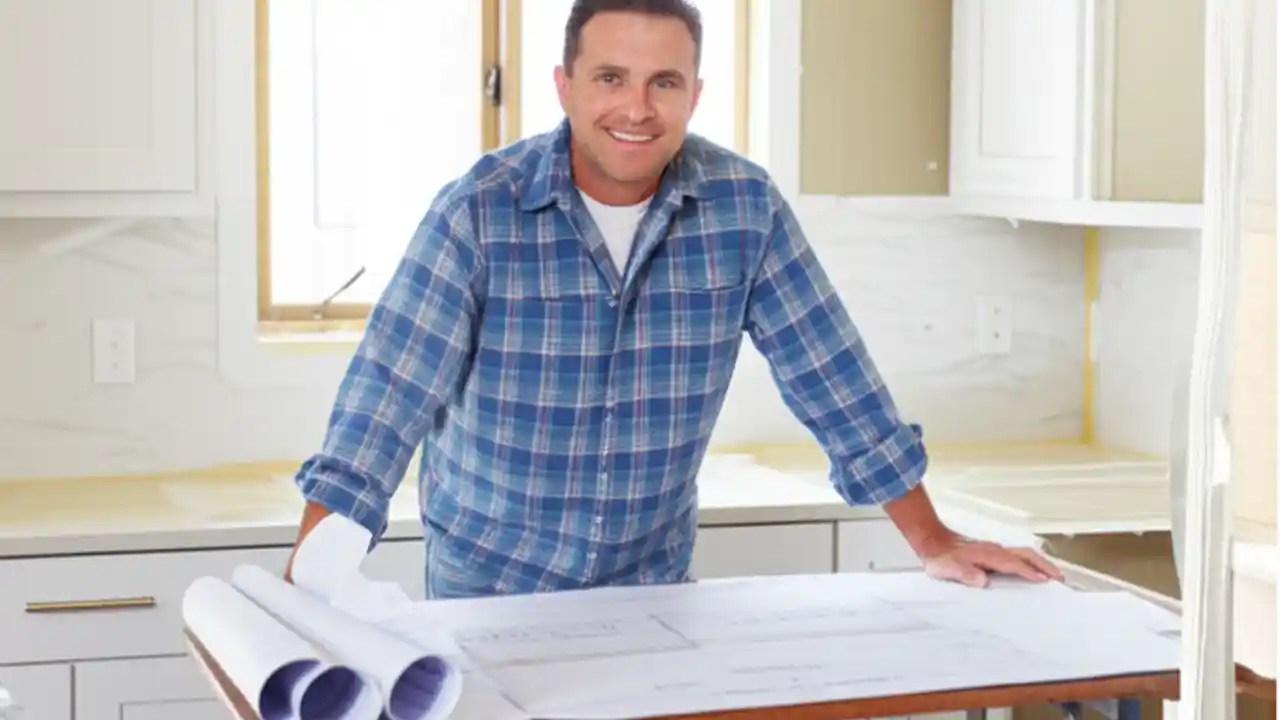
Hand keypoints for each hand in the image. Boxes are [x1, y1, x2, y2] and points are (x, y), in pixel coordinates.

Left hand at [918, 531, 1063, 587]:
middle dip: (1044, 565)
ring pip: (1023, 553)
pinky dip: (1030, 561)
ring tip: (1053, 575)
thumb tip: (983, 581)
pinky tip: (1032, 570)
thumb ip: (965, 574)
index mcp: (987, 555)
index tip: (1044, 581)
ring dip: (1040, 562)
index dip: (1029, 572)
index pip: (1013, 564)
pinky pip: (1017, 555)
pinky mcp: (993, 552)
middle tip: (1060, 577)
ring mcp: (995, 550)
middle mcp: (994, 550)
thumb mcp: (947, 569)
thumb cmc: (940, 557)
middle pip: (1026, 554)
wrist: (933, 541)